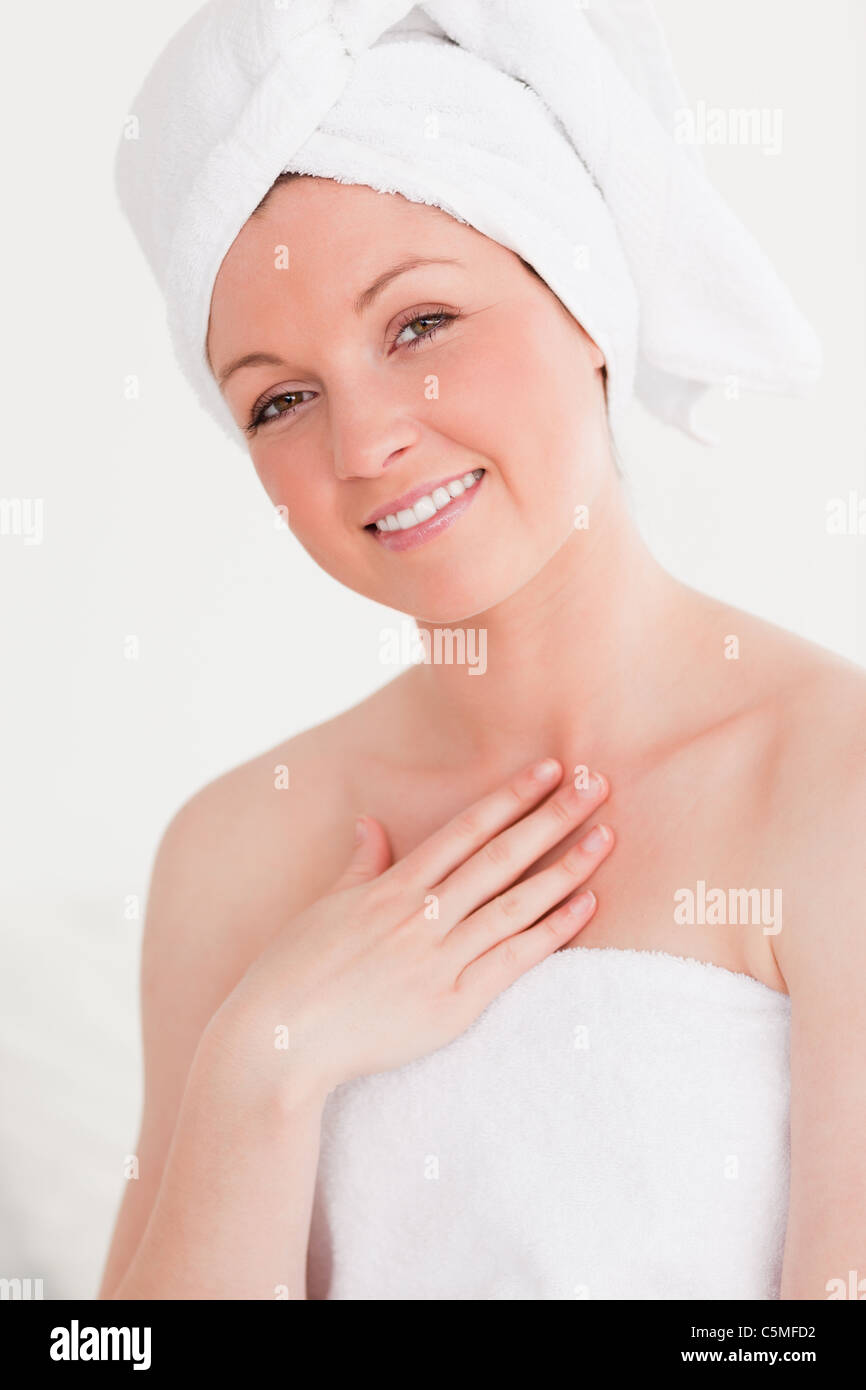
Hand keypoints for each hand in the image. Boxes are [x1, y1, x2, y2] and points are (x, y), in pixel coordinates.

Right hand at [210, 758, 613, 1095]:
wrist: (277, 1041)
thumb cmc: (293, 973)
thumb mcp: (325, 908)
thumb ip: (359, 867)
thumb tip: (372, 824)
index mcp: (391, 887)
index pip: (465, 830)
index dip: (511, 797)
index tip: (548, 768)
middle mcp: (420, 915)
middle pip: (500, 856)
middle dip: (552, 817)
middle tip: (596, 782)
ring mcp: (438, 959)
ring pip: (515, 903)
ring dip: (565, 867)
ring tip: (605, 836)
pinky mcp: (452, 1004)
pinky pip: (512, 960)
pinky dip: (552, 930)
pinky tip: (585, 904)